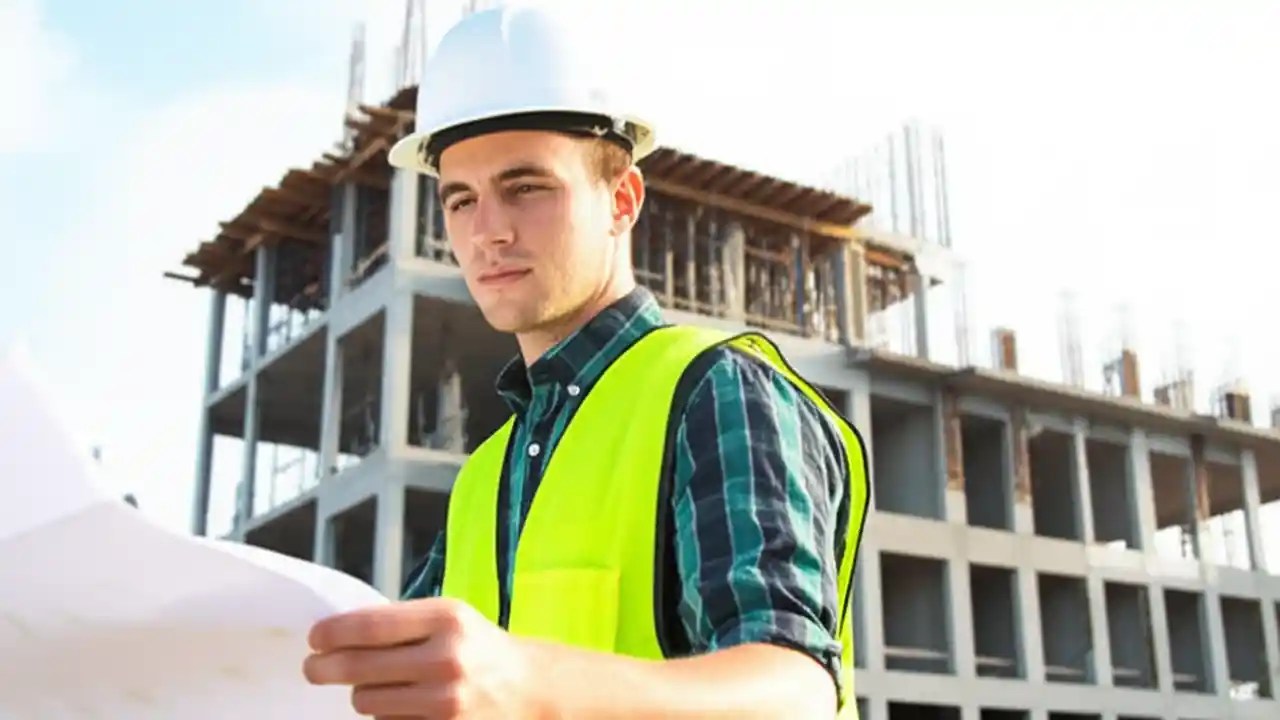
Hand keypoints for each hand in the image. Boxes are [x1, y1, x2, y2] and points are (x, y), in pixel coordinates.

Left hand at [302, 597, 538, 718]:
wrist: (529, 688)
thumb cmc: (478, 648)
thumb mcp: (449, 619)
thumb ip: (400, 623)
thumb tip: (334, 635)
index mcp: (447, 619)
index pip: (371, 625)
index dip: (332, 633)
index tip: (314, 638)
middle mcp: (447, 659)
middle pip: (358, 668)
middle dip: (324, 668)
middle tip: (314, 668)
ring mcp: (446, 702)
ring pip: (367, 702)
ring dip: (362, 694)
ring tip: (379, 685)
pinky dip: (386, 716)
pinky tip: (402, 705)